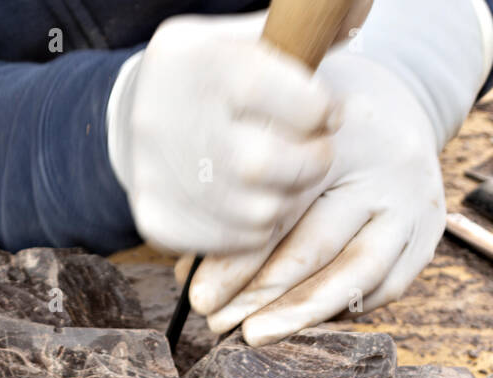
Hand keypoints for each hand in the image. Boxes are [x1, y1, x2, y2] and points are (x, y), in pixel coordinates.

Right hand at [106, 12, 340, 255]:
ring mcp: (157, 174)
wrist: (136, 115)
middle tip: (315, 154)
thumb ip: (291, 37)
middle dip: (310, 163)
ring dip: (285, 197)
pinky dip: (256, 226)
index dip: (318, 108)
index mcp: (194, 61)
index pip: (269, 90)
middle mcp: (167, 119)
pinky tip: (249, 199)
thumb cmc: (210, 75)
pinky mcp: (158, 218)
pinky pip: (235, 241)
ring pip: (258, 211)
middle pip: (263, 164)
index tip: (329, 114)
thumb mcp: (238, 39)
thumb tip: (356, 18)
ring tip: (280, 176)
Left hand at [186, 0, 492, 345]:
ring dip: (300, 313)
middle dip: (259, 292)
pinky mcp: (427, 237)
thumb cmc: (312, 128)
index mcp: (338, 134)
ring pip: (355, 272)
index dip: (237, 256)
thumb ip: (240, 188)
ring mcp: (413, 206)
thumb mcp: (278, 130)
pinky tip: (299, 322)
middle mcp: (384, 169)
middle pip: (315, 244)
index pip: (281, 207)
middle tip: (216, 322)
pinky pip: (383, 288)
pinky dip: (339, 309)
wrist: (395, 105)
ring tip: (253, 334)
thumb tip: (191, 270)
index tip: (197, 292)